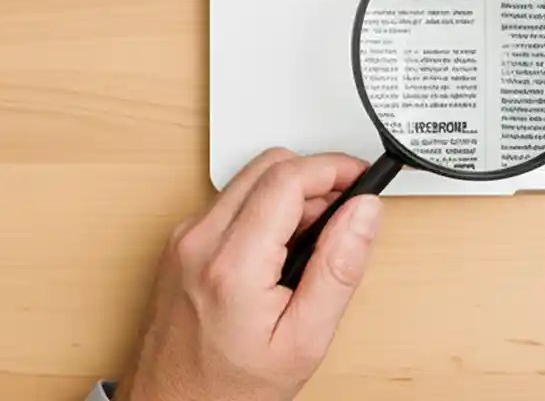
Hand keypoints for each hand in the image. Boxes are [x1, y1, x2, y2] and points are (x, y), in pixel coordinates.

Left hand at [115, 148, 381, 400]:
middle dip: (315, 176)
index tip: (361, 178)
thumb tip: (364, 212)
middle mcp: (199, 241)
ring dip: (290, 193)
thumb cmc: (231, 388)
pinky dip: (264, 209)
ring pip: (248, 180)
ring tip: (313, 240)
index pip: (288, 178)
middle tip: (343, 211)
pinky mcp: (180, 244)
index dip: (334, 168)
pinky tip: (281, 250)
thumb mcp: (304, 340)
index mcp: (232, 264)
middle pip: (268, 166)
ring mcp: (184, 239)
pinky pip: (230, 202)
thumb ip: (338, 268)